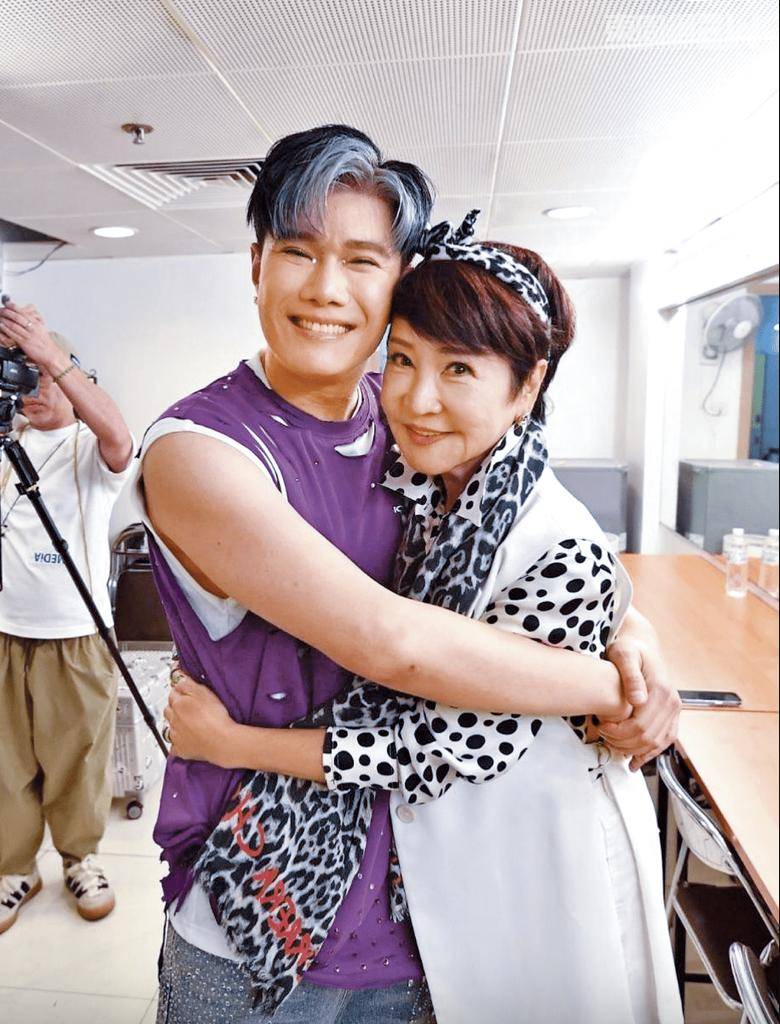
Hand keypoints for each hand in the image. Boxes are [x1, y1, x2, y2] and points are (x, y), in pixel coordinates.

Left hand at [0, 302, 61, 371]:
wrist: (50, 354)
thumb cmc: (45, 343)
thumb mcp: (41, 329)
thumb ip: (33, 322)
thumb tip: (26, 315)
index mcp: (36, 323)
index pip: (23, 312)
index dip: (14, 307)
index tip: (7, 303)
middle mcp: (32, 328)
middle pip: (17, 317)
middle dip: (7, 312)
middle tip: (1, 310)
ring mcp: (28, 335)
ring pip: (14, 325)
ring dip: (5, 320)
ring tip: (0, 317)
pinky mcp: (24, 342)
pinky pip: (13, 334)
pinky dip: (6, 329)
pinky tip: (1, 326)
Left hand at [164, 667, 236, 767]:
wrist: (221, 740)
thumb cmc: (215, 716)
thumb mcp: (203, 692)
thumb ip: (187, 684)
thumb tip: (178, 678)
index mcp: (178, 704)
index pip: (173, 693)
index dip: (180, 692)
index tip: (185, 693)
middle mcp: (174, 719)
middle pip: (168, 710)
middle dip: (175, 708)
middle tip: (187, 708)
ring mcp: (175, 735)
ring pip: (169, 727)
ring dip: (175, 724)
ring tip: (188, 724)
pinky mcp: (180, 749)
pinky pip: (173, 745)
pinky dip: (177, 742)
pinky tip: (186, 740)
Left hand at [600, 637, 680, 770]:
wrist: (641, 645)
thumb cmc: (629, 649)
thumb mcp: (624, 655)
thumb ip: (630, 676)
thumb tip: (638, 699)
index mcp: (660, 690)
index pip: (640, 725)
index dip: (619, 733)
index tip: (601, 727)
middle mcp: (671, 702)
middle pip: (648, 737)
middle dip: (623, 743)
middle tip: (603, 736)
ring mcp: (673, 709)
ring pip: (656, 743)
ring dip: (635, 751)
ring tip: (614, 748)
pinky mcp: (671, 714)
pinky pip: (665, 740)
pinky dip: (650, 753)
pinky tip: (636, 760)